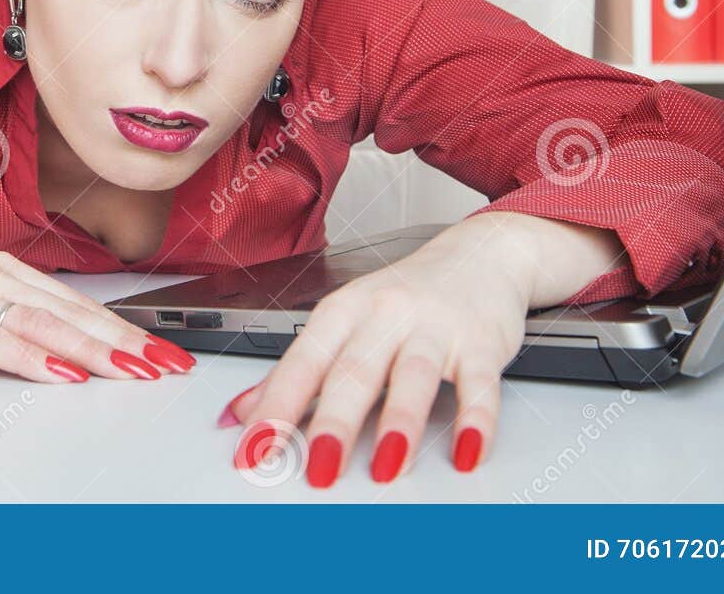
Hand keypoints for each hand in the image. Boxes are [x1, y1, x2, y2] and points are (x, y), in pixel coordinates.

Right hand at [0, 250, 194, 381]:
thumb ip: (8, 326)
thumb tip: (61, 351)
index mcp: (2, 271)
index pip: (76, 304)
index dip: (124, 329)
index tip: (162, 352)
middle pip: (72, 312)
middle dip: (125, 341)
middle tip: (167, 364)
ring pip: (44, 323)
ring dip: (94, 350)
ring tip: (133, 370)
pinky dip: (35, 359)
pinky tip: (63, 374)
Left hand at [220, 214, 542, 485]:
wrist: (480, 254)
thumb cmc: (404, 297)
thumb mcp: (343, 322)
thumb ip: (296, 370)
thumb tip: (243, 413)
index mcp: (343, 311)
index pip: (302, 363)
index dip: (276, 407)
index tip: (255, 449)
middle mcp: (385, 314)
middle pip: (355, 371)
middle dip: (334, 422)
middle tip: (317, 468)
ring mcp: (435, 327)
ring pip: (413, 374)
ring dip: (399, 423)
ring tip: (385, 467)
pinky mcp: (481, 342)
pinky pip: (478, 384)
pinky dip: (475, 420)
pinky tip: (465, 452)